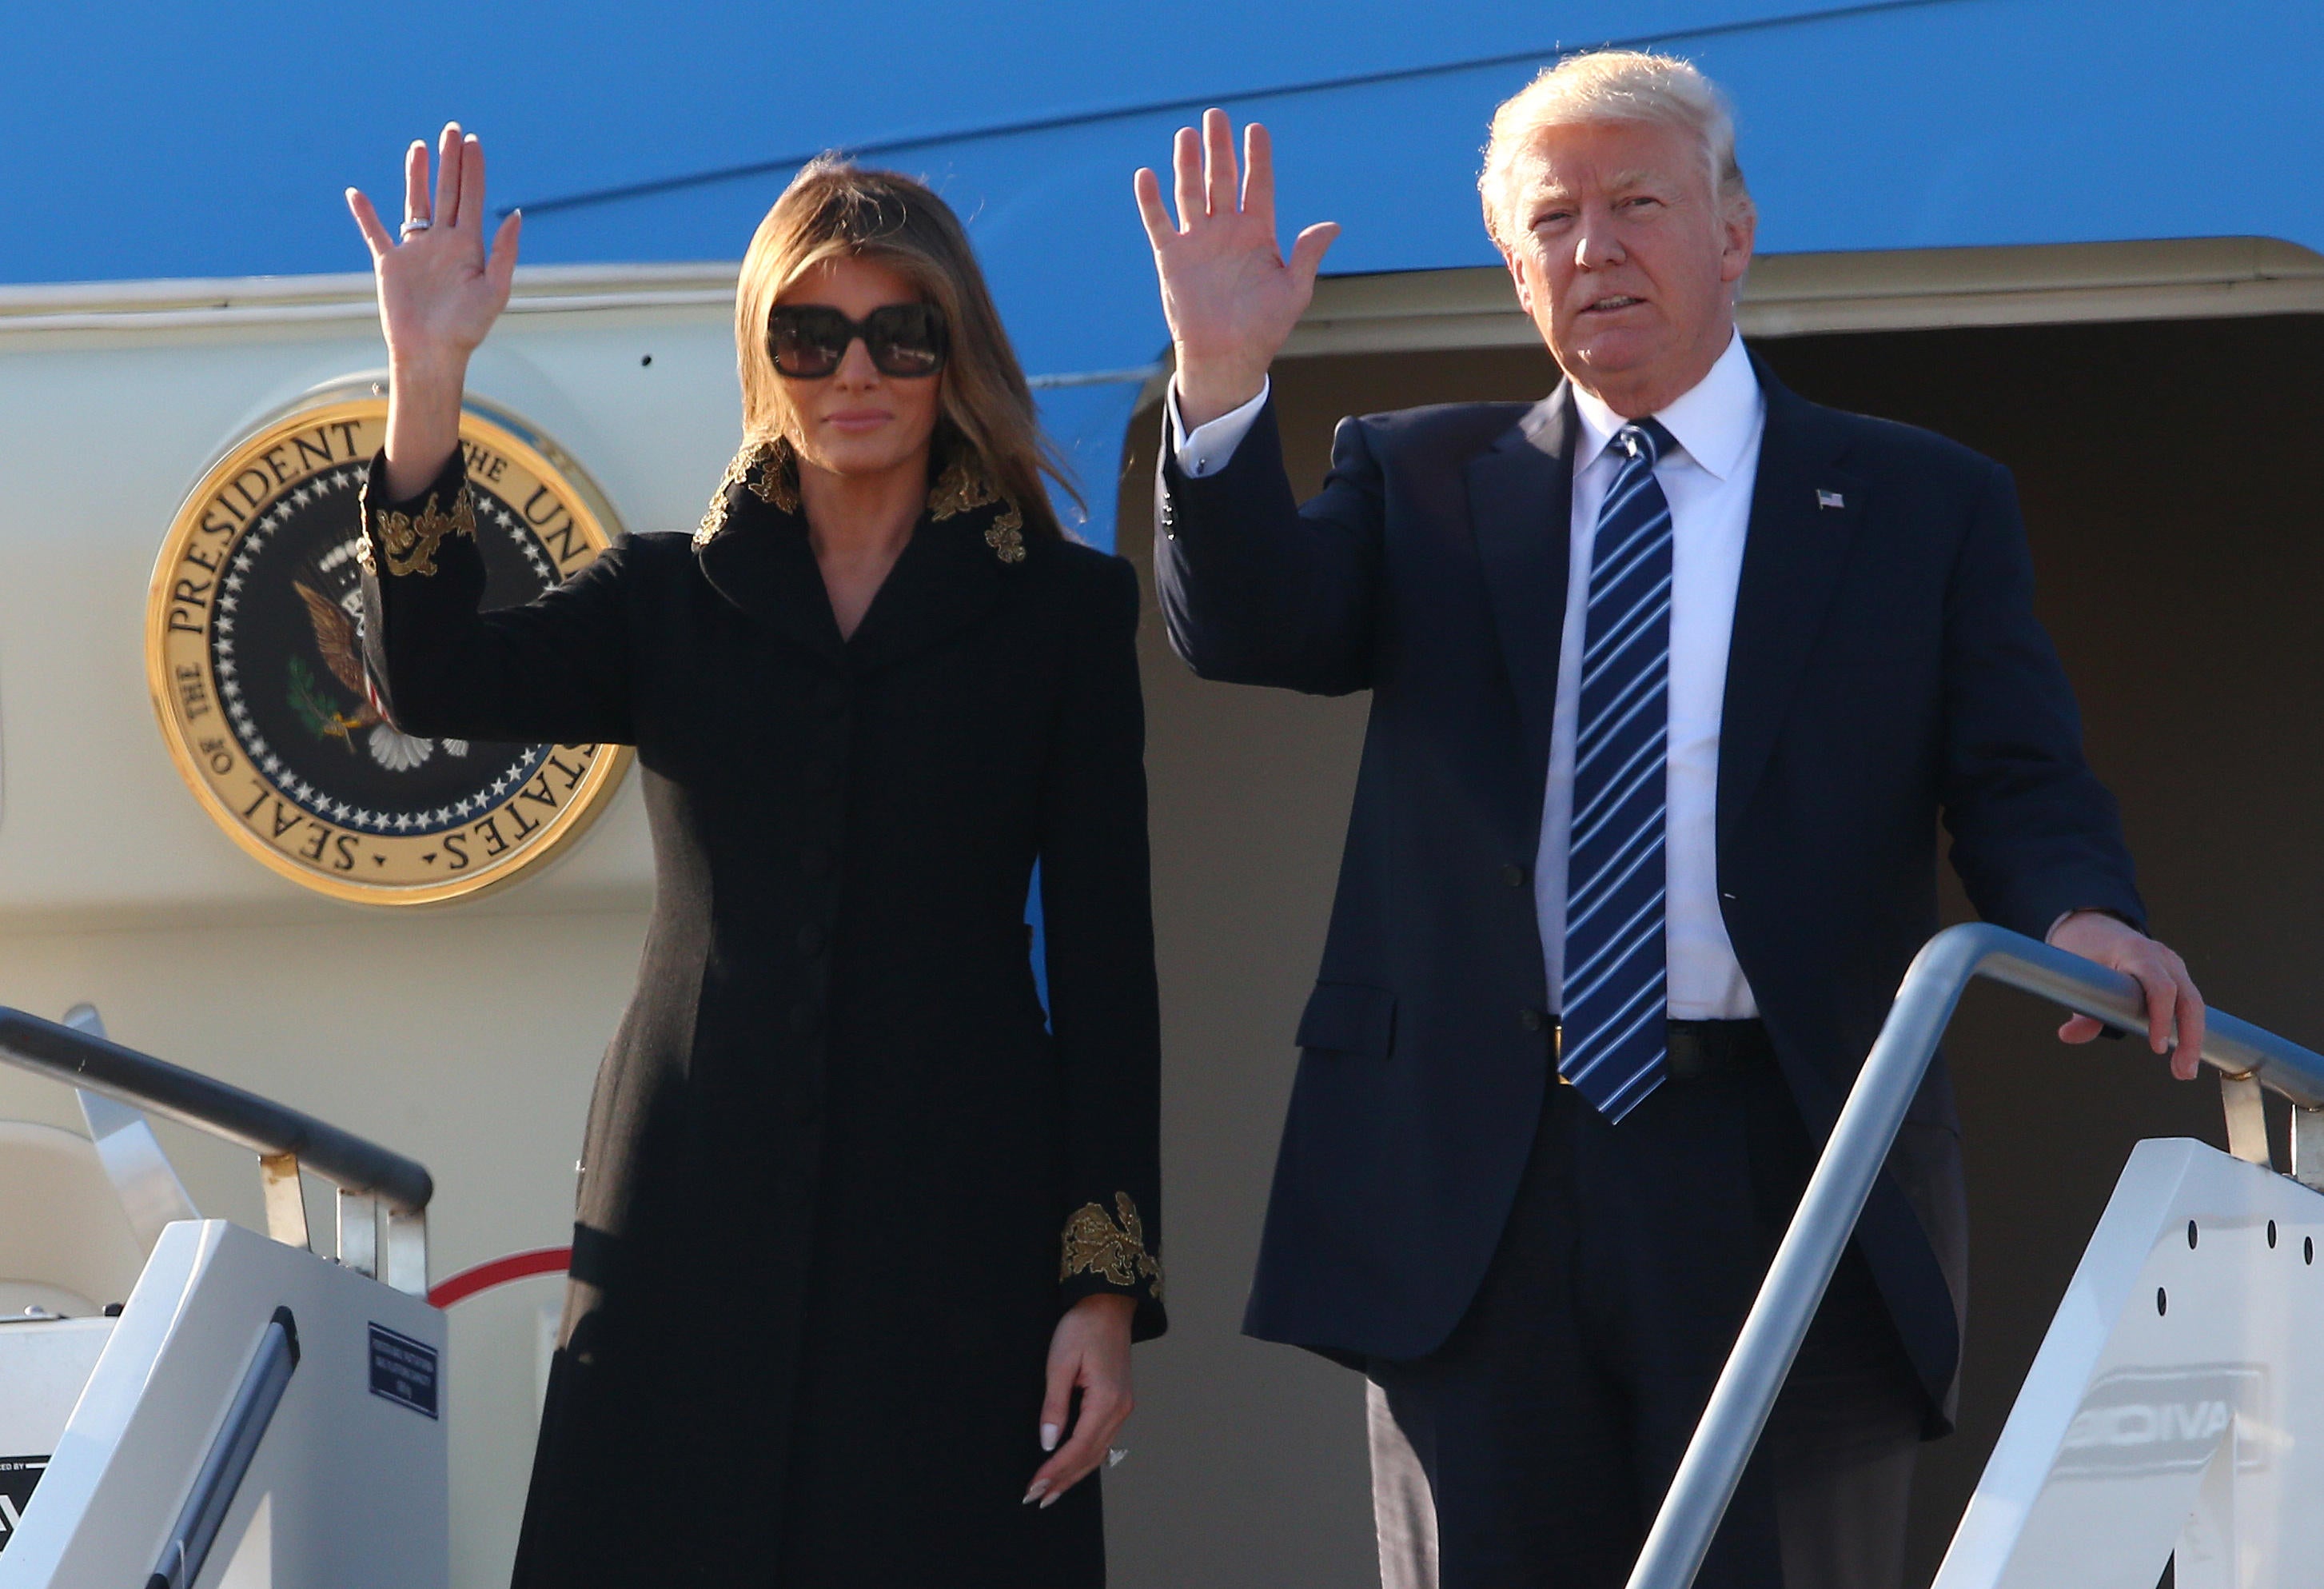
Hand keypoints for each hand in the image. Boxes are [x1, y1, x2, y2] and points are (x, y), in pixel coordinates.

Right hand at [346, 123, 521, 496]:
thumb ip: (503, 252)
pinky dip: (365, 214)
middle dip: (450, 162)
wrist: (432, 354)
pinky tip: (356, 193)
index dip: (473, 170)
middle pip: (447, 193)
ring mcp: (416, 252)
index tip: (473, 141)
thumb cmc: (466, 330)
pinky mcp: (390, 264)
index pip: (472, 199)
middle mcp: (443, 244)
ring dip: (416, 176)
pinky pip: (375, 233)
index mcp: (469, 248)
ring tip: (419, 146)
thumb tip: (516, 215)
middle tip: (452, 130)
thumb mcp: (494, 291)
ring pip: (415, 204)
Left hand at [1022, 1292, 1135, 1508]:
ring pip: (1098, 1452)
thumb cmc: (1082, 1328)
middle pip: (1090, 1456)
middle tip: (1037, 1498)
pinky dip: (1085, 1458)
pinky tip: (1073, 1468)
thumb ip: (1055, 1405)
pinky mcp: (1118, 1403)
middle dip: (1063, 1480)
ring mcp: (1122, 1407)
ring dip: (1074, 1474)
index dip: (1055, 1470)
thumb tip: (1048, 1442)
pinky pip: (1102, 1440)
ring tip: (1051, 1492)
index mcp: (1106, 1400)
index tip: (1034, 1486)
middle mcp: (1120, 1409)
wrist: (1108, 1305)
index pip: (1077, 1447)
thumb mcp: (1060, 1363)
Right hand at [1134, 109, 1338, 428]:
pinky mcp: (1172, 257)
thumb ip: (1308, 255)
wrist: (1227, 357)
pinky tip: (1147, 175)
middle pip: (1222, 179)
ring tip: (1186, 134)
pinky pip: (1159, 223)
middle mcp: (1226, 230)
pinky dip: (1151, 200)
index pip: (1259, 185)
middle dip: (1219, 148)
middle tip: (1216, 116)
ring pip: (1190, 192)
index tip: (1256, 129)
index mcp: (1258, 233)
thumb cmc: (1264, 328)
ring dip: (1187, 164)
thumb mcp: (1294, 291)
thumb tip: (1332, 226)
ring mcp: (1198, 241)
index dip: (1257, 158)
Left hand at [2048, 910, 2206, 1079]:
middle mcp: (2162, 957)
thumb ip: (2079, 1008)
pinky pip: (2189, 1003)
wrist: (2094, 928)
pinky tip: (2185, 1054)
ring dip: (2193, 1039)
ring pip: (2195, 1003)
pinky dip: (2189, 1029)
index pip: (2160, 985)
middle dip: (2189, 1037)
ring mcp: (2174, 965)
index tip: (2157, 1047)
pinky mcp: (2178, 975)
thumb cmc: (2084, 951)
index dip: (2161, 1016)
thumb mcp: (2077, 975)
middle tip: (2182, 1071)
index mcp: (2136, 951)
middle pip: (2189, 998)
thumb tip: (2068, 1035)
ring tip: (2184, 1071)